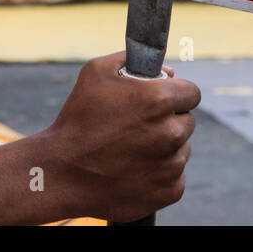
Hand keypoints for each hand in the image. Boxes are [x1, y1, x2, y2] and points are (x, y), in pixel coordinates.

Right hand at [43, 51, 199, 221]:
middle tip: (141, 126)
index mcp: (159, 100)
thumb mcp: (96, 72)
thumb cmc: (77, 120)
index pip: (192, 92)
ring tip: (133, 149)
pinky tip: (135, 170)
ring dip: (166, 148)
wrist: (61, 172)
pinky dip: (160, 174)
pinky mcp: (169, 191)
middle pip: (187, 121)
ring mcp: (172, 165)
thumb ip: (132, 60)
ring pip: (182, 149)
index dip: (177, 94)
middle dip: (170, 120)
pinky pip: (175, 177)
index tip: (164, 100)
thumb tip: (165, 69)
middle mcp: (171, 132)